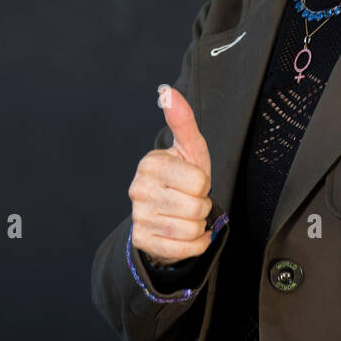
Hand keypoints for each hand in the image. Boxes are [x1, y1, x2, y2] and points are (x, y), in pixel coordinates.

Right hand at [128, 84, 213, 265]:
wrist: (169, 212)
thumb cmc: (183, 176)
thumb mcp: (189, 148)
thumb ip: (182, 120)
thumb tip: (167, 92)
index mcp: (151, 163)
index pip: (198, 181)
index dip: (203, 184)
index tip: (192, 182)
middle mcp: (138, 189)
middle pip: (195, 206)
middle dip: (202, 206)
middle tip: (190, 199)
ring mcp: (138, 216)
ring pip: (190, 229)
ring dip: (198, 225)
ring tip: (187, 215)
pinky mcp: (142, 240)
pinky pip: (184, 248)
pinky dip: (195, 244)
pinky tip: (187, 233)